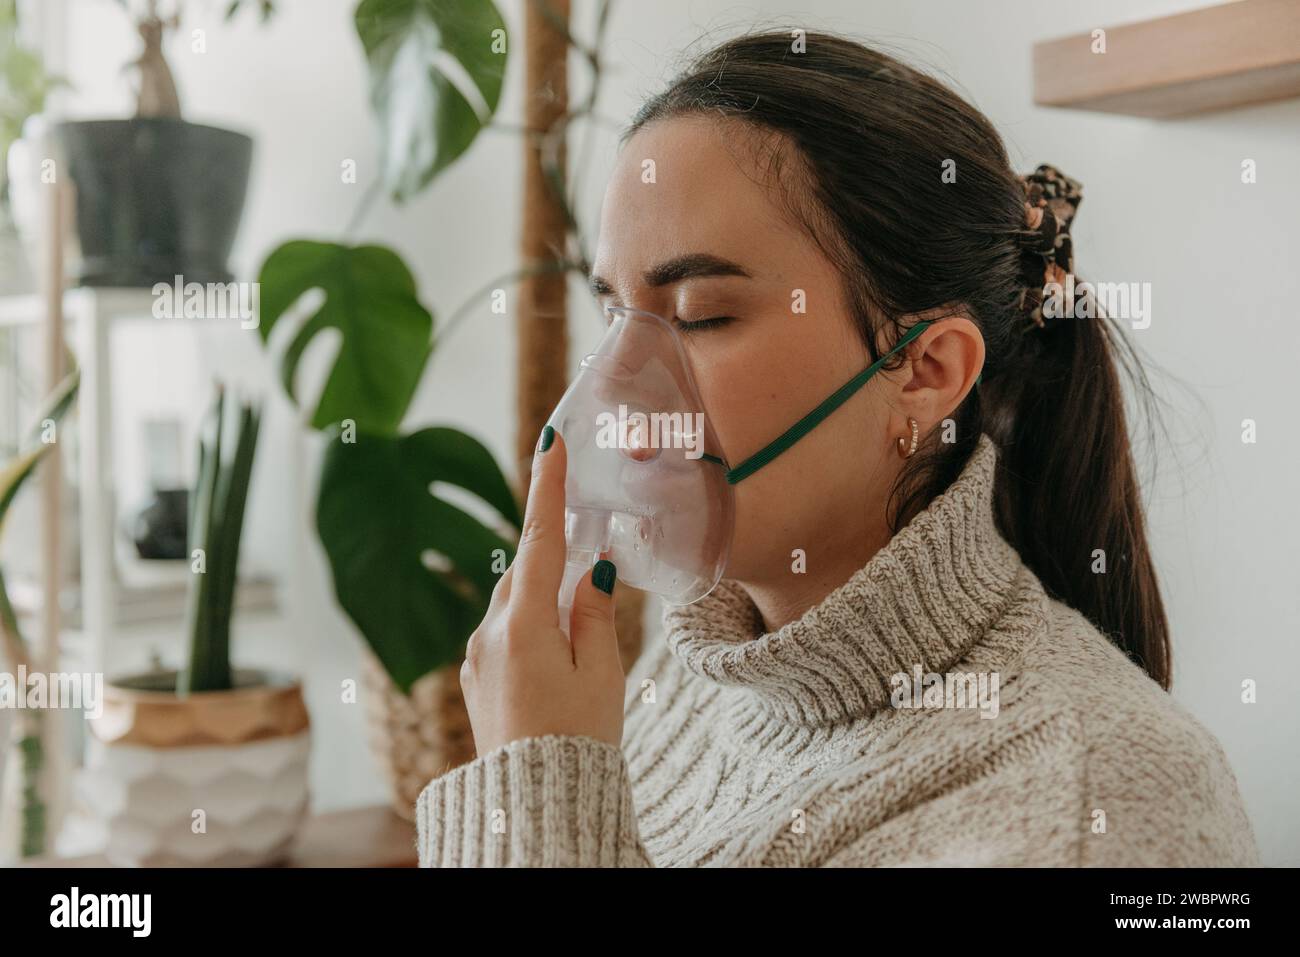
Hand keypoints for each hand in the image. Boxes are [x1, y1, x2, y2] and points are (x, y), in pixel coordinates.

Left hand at [459, 426, 625, 756]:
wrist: (534, 801)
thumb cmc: (577, 739)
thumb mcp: (601, 671)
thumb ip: (592, 612)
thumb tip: (588, 568)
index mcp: (524, 624)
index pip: (538, 539)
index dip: (545, 488)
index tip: (548, 443)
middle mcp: (489, 632)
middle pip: (524, 571)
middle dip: (553, 557)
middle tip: (589, 556)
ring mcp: (476, 657)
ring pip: (512, 602)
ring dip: (543, 598)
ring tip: (579, 634)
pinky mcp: (475, 679)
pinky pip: (502, 632)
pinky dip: (529, 625)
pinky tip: (554, 654)